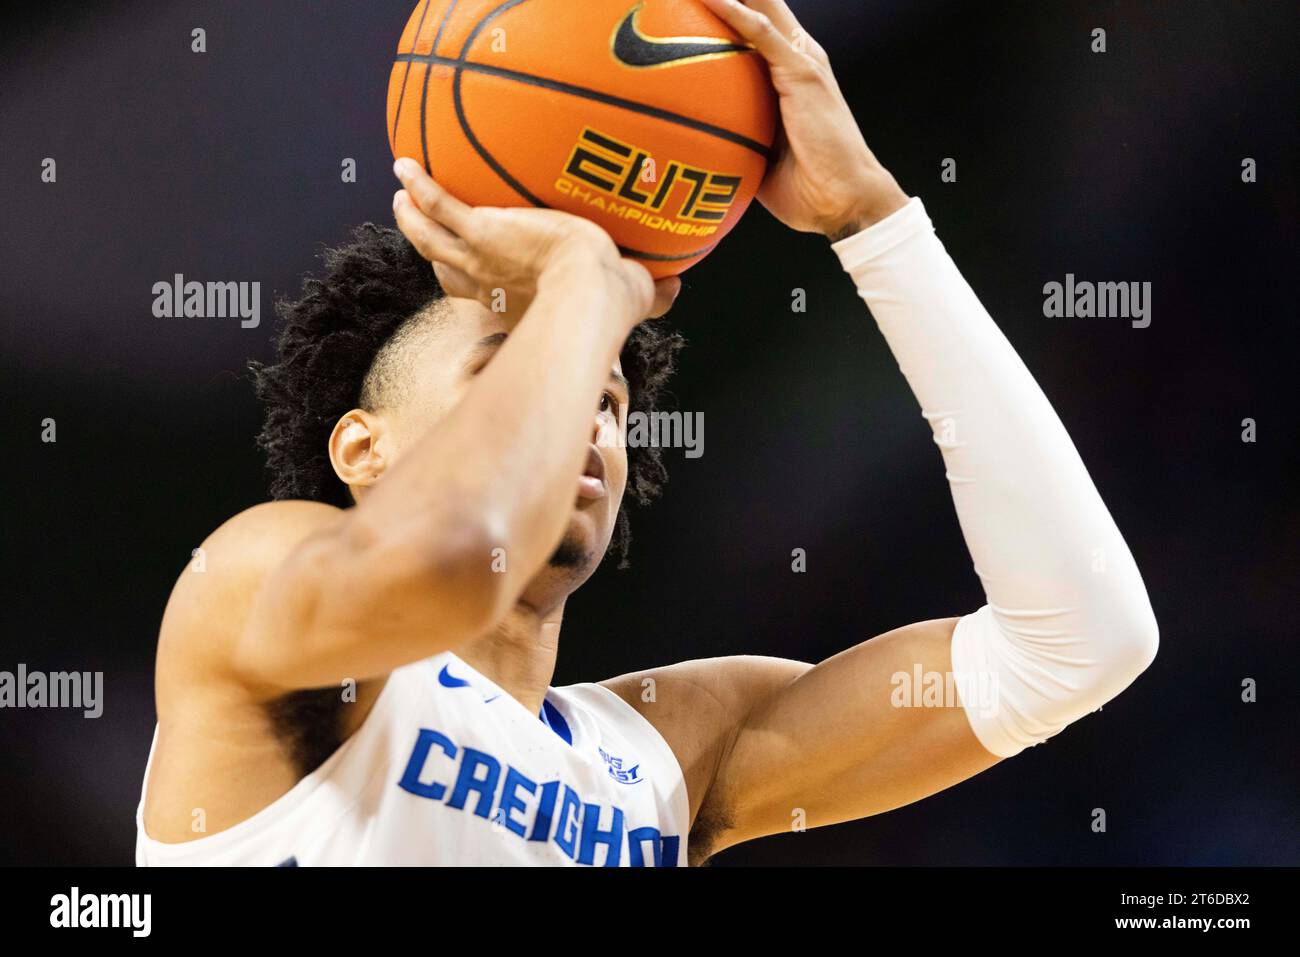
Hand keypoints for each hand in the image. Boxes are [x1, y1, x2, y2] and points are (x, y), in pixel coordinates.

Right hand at [392, 158, 680, 320]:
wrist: (590, 290)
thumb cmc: (612, 305)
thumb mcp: (633, 297)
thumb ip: (655, 295)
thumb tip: (678, 290)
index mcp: (516, 300)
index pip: (483, 293)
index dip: (470, 284)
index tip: (466, 274)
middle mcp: (491, 283)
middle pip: (447, 268)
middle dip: (432, 249)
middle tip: (420, 229)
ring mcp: (480, 257)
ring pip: (431, 237)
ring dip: (413, 217)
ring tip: (401, 196)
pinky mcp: (480, 230)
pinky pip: (439, 203)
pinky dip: (419, 186)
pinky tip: (404, 166)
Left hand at [700, 0, 909, 238]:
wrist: (841, 201)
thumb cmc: (803, 186)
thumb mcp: (758, 152)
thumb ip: (733, 133)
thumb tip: (692, 141)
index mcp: (787, 71)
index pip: (753, 27)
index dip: (725, 12)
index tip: (683, 10)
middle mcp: (796, 57)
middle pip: (759, 7)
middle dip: (723, 1)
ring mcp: (801, 60)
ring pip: (760, 7)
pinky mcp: (802, 72)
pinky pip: (761, 31)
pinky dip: (733, 11)